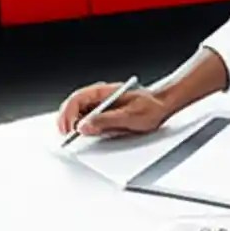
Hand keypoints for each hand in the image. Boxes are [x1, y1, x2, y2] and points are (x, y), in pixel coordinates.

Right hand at [56, 81, 172, 136]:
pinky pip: (88, 120)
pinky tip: (84, 137)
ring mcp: (101, 105)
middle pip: (74, 106)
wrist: (163, 106)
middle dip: (67, 121)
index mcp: (104, 92)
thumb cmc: (151, 107)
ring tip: (73, 139)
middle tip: (67, 137)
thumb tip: (85, 126)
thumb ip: (106, 121)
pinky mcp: (104, 114)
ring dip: (73, 125)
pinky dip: (82, 129)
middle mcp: (100, 97)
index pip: (77, 99)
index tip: (69, 129)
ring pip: (78, 113)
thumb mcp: (130, 116)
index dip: (69, 115)